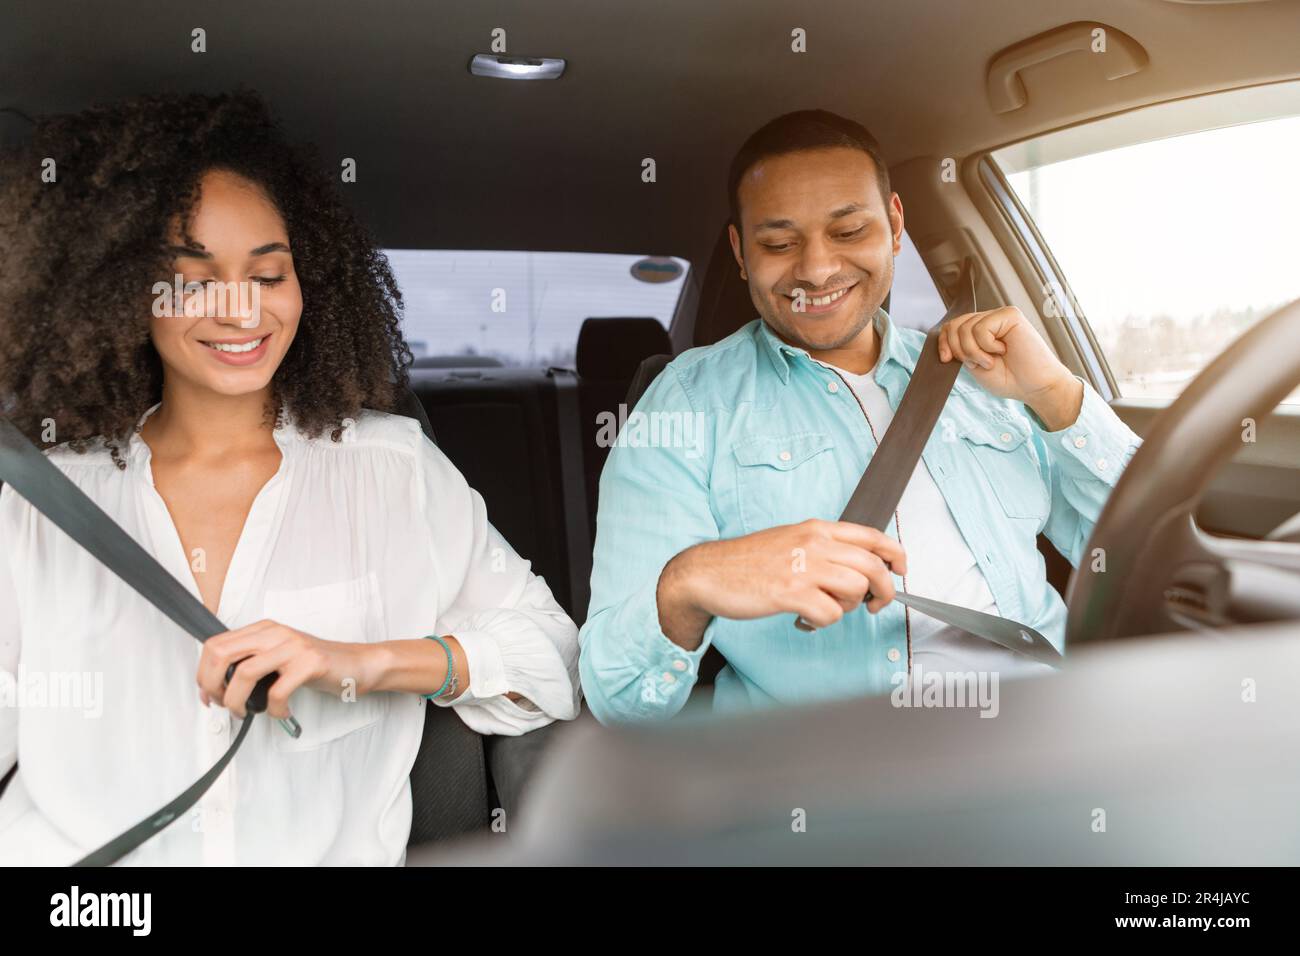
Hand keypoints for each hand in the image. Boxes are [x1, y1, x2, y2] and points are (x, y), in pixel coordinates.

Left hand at [196, 620, 377, 718]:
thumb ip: (251, 663)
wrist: (358, 663)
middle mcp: (275, 633)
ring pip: (244, 673)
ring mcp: (293, 647)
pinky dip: (273, 709)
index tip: (209, 695)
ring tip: (247, 712)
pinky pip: (277, 692)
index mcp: (264, 629)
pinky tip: (281, 711)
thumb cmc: (317, 665)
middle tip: (223, 704)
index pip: (215, 644)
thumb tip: (217, 687)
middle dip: (213, 685)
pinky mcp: (310, 664)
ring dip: (237, 701)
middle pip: (222, 654)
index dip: (204, 673)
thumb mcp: (279, 656)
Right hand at [658, 519, 906, 648]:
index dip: (896, 555)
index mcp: (817, 529)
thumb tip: (856, 570)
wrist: (708, 572)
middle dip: (883, 592)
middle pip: (873, 567)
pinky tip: (803, 620)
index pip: (873, 536)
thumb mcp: (790, 540)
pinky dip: (821, 623)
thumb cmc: (746, 561)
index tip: (901, 571)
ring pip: (855, 591)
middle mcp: (814, 543)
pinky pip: (830, 614)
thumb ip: (823, 549)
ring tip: (823, 609)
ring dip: (846, 609)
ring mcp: (803, 567)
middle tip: (872, 605)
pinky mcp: (790, 593)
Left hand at [937, 306, 1077, 408]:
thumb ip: (960, 349)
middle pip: (954, 326)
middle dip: (960, 350)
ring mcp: (999, 315)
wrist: (1034, 387)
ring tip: (992, 361)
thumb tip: (942, 335)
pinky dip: (986, 346)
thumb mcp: (974, 365)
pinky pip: (981, 328)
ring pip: (965, 328)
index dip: (943, 342)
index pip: (950, 327)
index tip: (946, 359)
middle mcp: (989, 320)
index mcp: (979, 331)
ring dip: (975, 352)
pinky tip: (1002, 351)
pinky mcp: (1010, 315)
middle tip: (979, 363)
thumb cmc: (1009, 379)